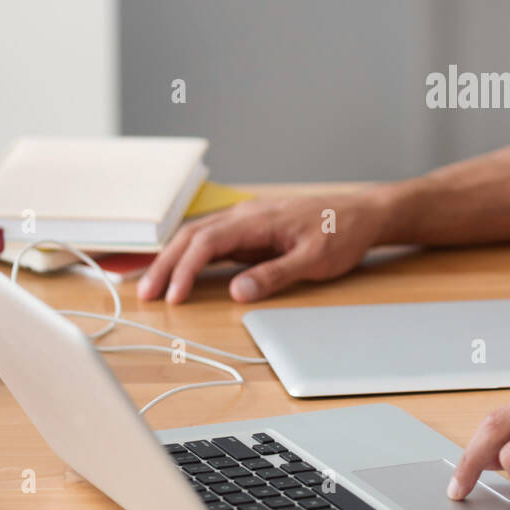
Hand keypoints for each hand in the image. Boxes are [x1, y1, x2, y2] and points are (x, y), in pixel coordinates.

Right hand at [136, 190, 388, 303]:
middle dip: (166, 264)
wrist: (363, 213)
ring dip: (174, 259)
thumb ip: (276, 275)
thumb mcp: (315, 260)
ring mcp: (247, 220)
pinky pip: (213, 240)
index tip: (173, 296)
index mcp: (257, 218)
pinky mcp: (252, 229)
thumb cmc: (342, 232)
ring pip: (198, 236)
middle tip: (145, 294)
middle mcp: (246, 214)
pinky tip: (179, 270)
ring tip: (152, 286)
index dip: (185, 269)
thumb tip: (237, 292)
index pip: (207, 242)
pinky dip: (190, 255)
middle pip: (192, 236)